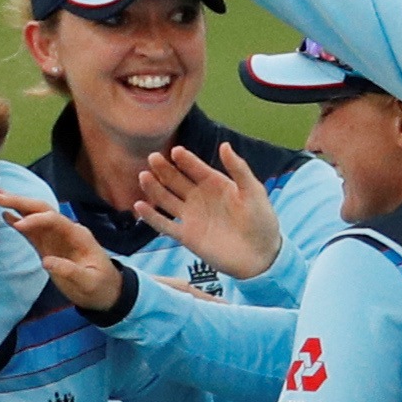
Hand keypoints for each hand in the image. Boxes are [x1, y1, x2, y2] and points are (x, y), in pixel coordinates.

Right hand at [0, 191, 124, 310]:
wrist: (106, 292)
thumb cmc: (100, 287)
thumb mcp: (89, 282)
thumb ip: (70, 271)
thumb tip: (45, 261)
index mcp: (78, 235)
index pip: (54, 219)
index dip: (35, 220)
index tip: (18, 225)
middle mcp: (66, 230)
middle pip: (42, 209)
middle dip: (21, 202)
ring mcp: (56, 237)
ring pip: (34, 216)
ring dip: (16, 206)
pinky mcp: (48, 246)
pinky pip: (32, 231)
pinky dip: (19, 221)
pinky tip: (5, 215)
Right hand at [134, 144, 281, 279]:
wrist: (261, 256)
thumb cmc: (262, 221)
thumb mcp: (253, 191)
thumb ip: (238, 169)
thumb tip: (225, 145)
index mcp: (215, 184)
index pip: (195, 168)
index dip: (185, 159)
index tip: (175, 151)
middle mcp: (199, 198)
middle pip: (176, 180)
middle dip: (164, 169)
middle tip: (153, 158)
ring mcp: (191, 217)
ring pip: (166, 200)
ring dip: (154, 188)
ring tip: (143, 176)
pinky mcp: (187, 236)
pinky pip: (164, 225)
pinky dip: (151, 217)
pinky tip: (139, 206)